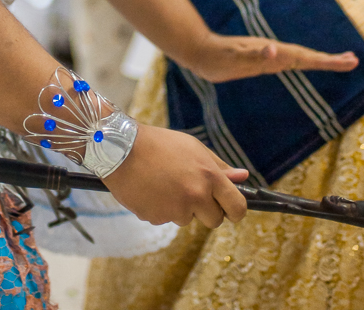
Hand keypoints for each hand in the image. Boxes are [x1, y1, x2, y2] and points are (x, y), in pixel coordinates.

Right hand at [104, 124, 247, 227]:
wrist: (120, 148)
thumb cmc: (159, 144)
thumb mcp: (193, 147)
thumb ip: (219, 166)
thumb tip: (242, 177)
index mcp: (208, 176)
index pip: (237, 207)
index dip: (236, 211)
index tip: (230, 210)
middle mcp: (195, 195)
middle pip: (214, 220)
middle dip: (206, 210)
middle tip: (190, 191)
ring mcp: (175, 209)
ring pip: (187, 219)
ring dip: (180, 207)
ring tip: (164, 183)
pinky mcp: (157, 218)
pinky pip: (166, 219)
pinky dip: (160, 208)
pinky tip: (151, 189)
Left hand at [186, 31, 358, 82]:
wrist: (199, 52)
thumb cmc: (217, 58)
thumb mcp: (236, 58)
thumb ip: (255, 55)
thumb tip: (274, 50)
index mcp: (273, 53)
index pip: (305, 57)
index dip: (327, 61)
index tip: (349, 61)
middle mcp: (273, 52)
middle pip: (307, 56)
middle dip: (330, 60)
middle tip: (353, 61)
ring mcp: (267, 55)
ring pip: (299, 58)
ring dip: (319, 60)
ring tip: (339, 62)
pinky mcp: (260, 59)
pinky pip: (286, 61)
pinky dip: (300, 62)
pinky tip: (303, 63)